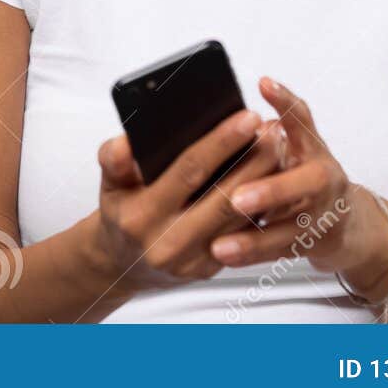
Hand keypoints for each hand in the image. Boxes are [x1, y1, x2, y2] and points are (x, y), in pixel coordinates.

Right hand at [91, 109, 287, 289]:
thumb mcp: (108, 182)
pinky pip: (241, 235)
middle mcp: (169, 243)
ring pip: (240, 218)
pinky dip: (260, 206)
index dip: (221, 143)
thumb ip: (113, 158)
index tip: (247, 118)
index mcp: (142, 216)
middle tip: (275, 130)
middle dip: (256, 161)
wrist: (123, 264)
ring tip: (278, 148)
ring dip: (265, 182)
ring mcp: (193, 261)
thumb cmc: (121, 212)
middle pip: (225, 197)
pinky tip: (271, 179)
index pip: (188, 172)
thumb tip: (129, 142)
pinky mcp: (211, 269)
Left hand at [208, 77, 387, 290]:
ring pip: (292, 227)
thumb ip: (274, 130)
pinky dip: (252, 252)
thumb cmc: (307, 178)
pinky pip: (280, 250)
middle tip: (237, 198)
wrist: (348, 225)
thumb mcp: (296, 147)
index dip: (287, 102)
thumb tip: (242, 104)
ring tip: (220, 242)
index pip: (303, 119)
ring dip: (255, 236)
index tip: (265, 85)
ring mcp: (323, 213)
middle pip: (307, 183)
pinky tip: (224, 253)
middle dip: (272, 191)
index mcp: (313, 148)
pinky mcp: (315, 242)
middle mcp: (323, 178)